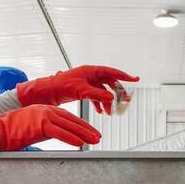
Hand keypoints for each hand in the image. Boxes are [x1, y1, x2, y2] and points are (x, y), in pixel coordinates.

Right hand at [0, 105, 100, 159]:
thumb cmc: (10, 131)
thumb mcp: (31, 126)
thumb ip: (44, 129)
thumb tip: (56, 136)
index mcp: (43, 109)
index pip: (67, 116)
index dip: (80, 124)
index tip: (89, 131)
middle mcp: (45, 110)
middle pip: (71, 120)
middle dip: (86, 128)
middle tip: (97, 136)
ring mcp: (42, 116)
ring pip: (69, 125)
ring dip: (84, 133)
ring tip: (95, 140)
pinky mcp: (39, 125)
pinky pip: (60, 132)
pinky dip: (72, 138)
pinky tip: (81, 143)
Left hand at [16, 65, 139, 113]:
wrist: (49, 91)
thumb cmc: (62, 86)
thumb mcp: (81, 91)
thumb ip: (97, 94)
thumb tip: (112, 97)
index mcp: (92, 70)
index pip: (112, 72)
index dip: (124, 76)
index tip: (136, 79)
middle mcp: (91, 75)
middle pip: (110, 83)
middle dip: (118, 93)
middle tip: (126, 102)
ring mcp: (88, 82)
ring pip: (103, 91)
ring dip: (108, 102)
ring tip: (109, 113)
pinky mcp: (84, 90)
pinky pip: (96, 96)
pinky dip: (99, 103)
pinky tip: (100, 111)